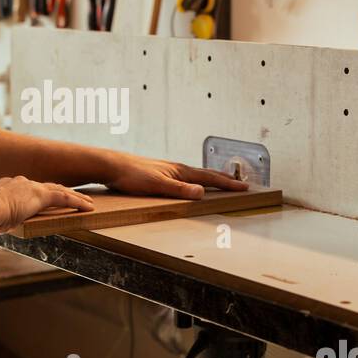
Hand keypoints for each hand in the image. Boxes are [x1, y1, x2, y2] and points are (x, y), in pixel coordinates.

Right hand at [0, 176, 94, 232]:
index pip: (29, 188)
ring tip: (88, 202)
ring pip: (61, 191)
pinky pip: (65, 199)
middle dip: (63, 191)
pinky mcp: (41, 195)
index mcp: (9, 186)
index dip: (40, 192)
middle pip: (49, 186)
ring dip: (76, 197)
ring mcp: (32, 188)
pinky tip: (89, 207)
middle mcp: (23, 183)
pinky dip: (78, 203)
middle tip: (74, 195)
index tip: (45, 196)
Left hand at [104, 154, 248, 199]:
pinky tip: (190, 183)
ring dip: (211, 178)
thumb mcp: (158, 185)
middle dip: (224, 179)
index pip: (210, 178)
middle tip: (239, 183)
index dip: (228, 184)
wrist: (112, 166)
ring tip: (220, 181)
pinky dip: (195, 180)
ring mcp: (168, 170)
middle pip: (206, 174)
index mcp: (180, 171)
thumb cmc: (132, 175)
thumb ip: (179, 189)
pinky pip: (185, 177)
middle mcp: (177, 169)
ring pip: (196, 175)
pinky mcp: (159, 174)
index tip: (245, 187)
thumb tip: (202, 192)